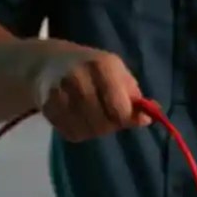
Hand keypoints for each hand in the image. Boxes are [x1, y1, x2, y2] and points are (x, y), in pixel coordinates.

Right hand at [31, 44, 151, 141]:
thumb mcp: (117, 73)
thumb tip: (148, 119)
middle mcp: (78, 77)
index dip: (127, 119)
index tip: (127, 117)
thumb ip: (134, 96)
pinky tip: (78, 118)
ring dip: (94, 130)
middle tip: (109, 116)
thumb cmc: (92, 69)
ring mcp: (60, 92)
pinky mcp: (48, 107)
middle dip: (110, 125)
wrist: (49, 63)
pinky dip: (78, 132)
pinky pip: (70, 133)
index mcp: (102, 65)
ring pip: (87, 131)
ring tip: (93, 116)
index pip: (120, 108)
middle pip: (103, 123)